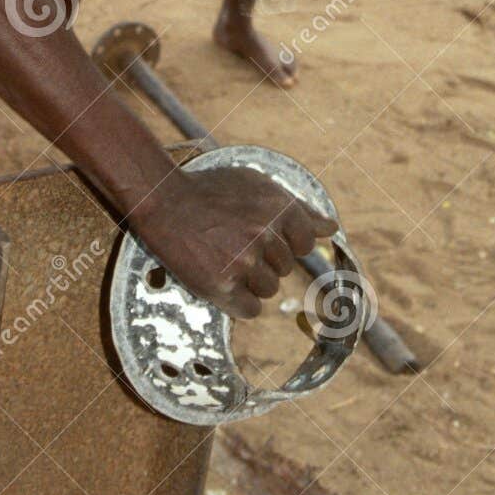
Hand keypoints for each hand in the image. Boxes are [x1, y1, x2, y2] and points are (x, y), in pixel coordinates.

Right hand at [129, 165, 336, 319]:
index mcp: (278, 208)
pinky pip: (250, 309)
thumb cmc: (212, 191)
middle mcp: (265, 235)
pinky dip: (238, 301)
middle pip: (284, 268)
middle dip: (264, 260)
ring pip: (269, 290)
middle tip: (233, 242)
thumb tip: (331, 228)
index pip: (305, 243)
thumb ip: (298, 208)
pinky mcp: (222, 286)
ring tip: (223, 257)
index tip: (262, 235)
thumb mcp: (258, 185)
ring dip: (250, 281)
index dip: (286, 242)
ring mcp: (243, 262)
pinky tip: (221, 279)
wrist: (164, 201)